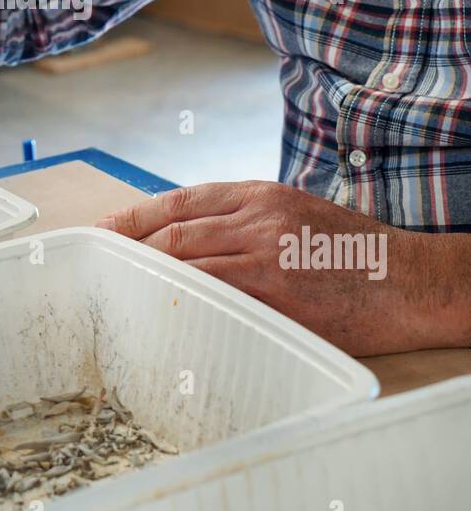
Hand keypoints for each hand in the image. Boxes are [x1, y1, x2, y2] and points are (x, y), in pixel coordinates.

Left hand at [97, 179, 458, 355]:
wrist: (410, 282)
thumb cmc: (354, 253)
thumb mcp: (297, 215)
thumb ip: (247, 222)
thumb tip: (192, 241)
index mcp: (261, 195)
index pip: (181, 199)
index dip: (135, 214)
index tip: (105, 229)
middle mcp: (257, 219)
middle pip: (172, 231)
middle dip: (129, 248)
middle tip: (100, 265)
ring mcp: (264, 257)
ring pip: (185, 264)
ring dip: (147, 279)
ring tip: (120, 293)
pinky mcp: (275, 296)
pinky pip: (213, 300)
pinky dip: (182, 306)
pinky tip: (161, 316)